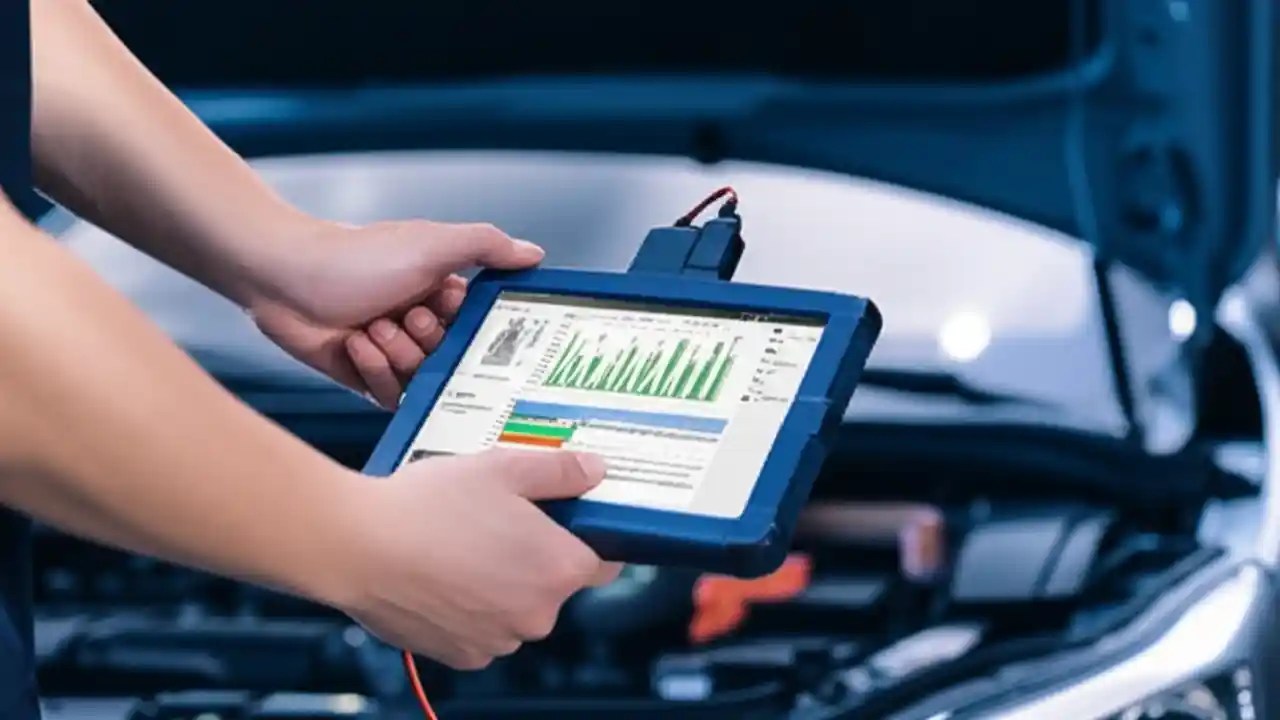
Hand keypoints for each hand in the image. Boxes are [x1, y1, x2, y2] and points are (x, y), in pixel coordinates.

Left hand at [249, 219, 543, 407]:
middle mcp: (420, 322)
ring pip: (423, 378)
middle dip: (429, 339)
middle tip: (407, 316)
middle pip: (454, 356)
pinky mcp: (365, 377)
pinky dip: (375, 369)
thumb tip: (534, 254)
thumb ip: (488, 246)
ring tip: (374, 326)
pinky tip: (356, 343)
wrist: (283, 278)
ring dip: (399, 354)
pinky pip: (390, 395)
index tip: (448, 306)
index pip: (481, 323)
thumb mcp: (432, 243)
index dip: (469, 323)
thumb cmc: (353, 255)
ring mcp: (393, 352)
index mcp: (440, 290)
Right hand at [334, 449, 621, 669]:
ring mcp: (500, 640)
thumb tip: (594, 472)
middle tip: (497, 521)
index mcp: (560, 568)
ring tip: (460, 545)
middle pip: (554, 585)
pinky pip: (482, 630)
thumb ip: (559, 471)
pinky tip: (442, 574)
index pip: (603, 561)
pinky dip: (469, 608)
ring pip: (516, 608)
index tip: (563, 523)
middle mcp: (538, 614)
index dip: (583, 538)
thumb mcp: (502, 467)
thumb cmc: (428, 506)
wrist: (357, 546)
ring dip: (500, 585)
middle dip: (533, 558)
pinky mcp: (463, 655)